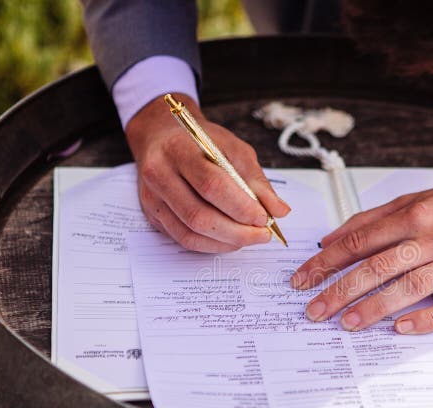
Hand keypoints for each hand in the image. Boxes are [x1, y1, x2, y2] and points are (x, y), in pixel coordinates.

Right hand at [126, 94, 290, 251]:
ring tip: (250, 238)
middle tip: (262, 235)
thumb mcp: (233, 148)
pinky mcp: (152, 215)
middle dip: (237, 232)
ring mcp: (152, 198)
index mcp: (179, 150)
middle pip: (198, 215)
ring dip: (226, 242)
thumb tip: (279, 210)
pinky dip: (212, 245)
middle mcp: (159, 174)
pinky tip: (230, 240)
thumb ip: (256, 180)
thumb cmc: (200, 141)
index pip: (211, 185)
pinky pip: (183, 239)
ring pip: (190, 233)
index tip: (264, 218)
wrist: (161, 137)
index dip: (241, 207)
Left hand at [290, 162, 432, 333]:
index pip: (359, 240)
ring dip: (375, 306)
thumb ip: (373, 218)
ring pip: (410, 286)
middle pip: (378, 266)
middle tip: (314, 310)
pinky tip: (402, 328)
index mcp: (414, 214)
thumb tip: (331, 239)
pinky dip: (427, 319)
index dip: (326, 262)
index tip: (303, 279)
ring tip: (347, 323)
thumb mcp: (417, 200)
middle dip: (341, 290)